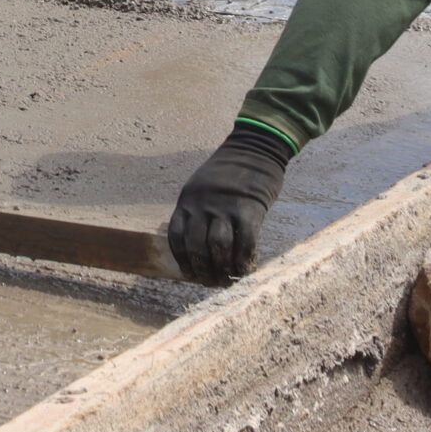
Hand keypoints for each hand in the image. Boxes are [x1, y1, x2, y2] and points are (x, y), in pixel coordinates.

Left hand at [167, 124, 292, 282]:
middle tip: (211, 283)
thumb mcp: (201, 186)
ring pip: (218, 248)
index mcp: (187, 199)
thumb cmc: (229, 172)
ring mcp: (225, 206)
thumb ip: (197, 209)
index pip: (176, 236)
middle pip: (196, 246)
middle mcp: (202, 204)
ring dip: (222, 270)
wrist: (254, 149)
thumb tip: (197, 243)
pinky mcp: (249, 209)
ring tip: (226, 280)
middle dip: (202, 270)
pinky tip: (245, 270)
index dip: (182, 259)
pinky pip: (245, 243)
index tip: (190, 273)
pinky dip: (244, 261)